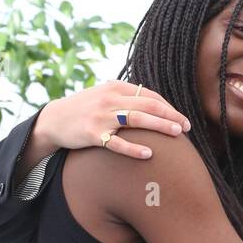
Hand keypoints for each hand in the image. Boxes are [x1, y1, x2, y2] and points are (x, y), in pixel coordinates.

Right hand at [35, 81, 191, 158]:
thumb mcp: (105, 96)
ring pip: (137, 119)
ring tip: (177, 134)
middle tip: (187, 127)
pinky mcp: (92, 134)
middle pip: (148, 105)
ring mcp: (101, 116)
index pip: (150, 95)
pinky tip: (148, 155)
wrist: (55, 119)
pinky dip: (133, 149)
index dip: (169, 107)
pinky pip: (116, 143)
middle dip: (171, 116)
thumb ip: (127, 98)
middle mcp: (110, 99)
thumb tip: (156, 107)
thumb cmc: (86, 109)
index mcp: (116, 87)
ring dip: (160, 125)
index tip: (183, 119)